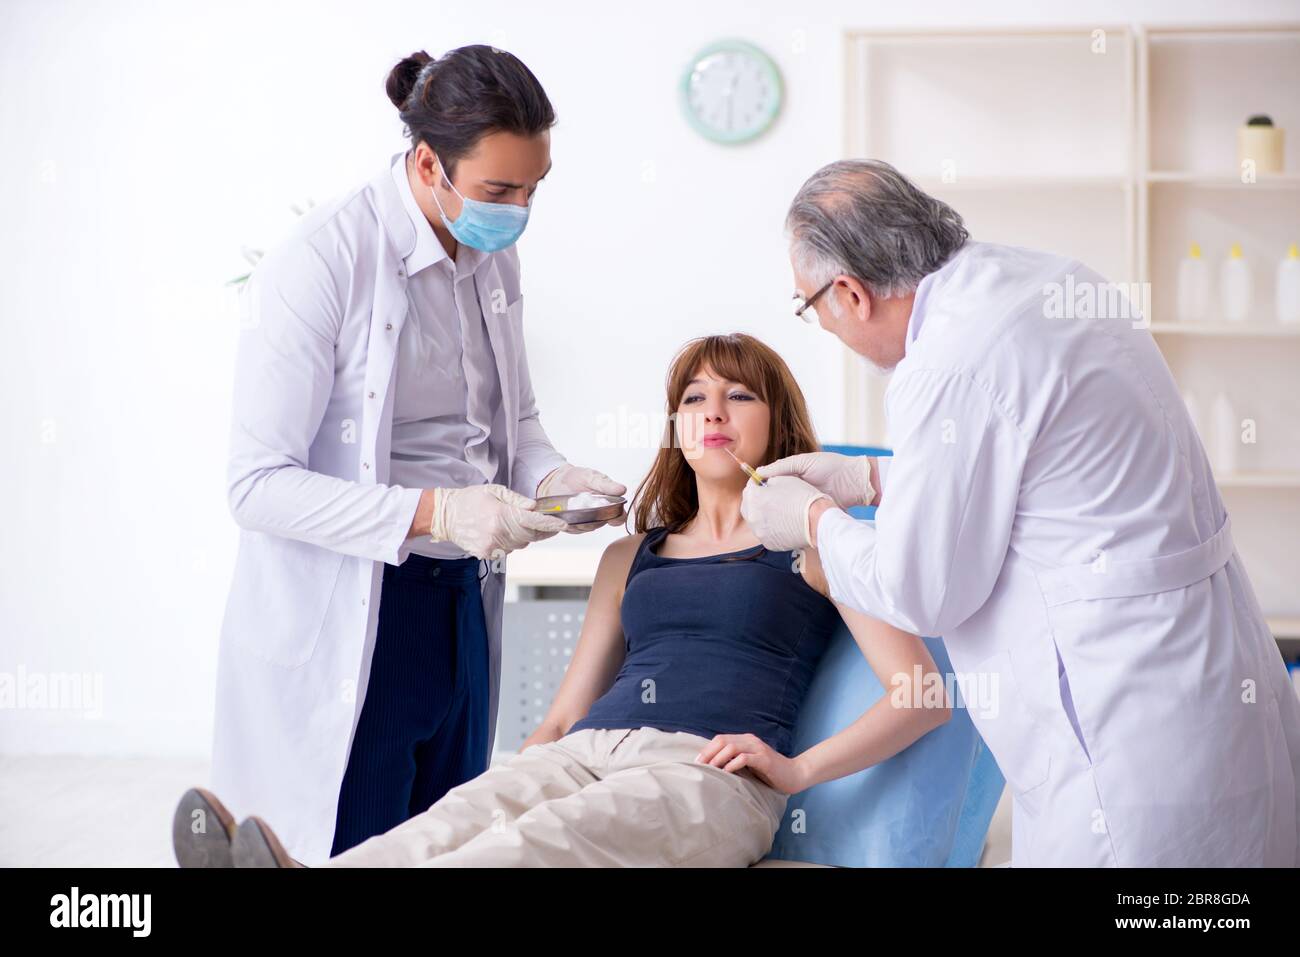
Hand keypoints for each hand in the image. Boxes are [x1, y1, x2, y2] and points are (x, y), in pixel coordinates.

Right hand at [429, 484, 567, 558]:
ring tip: (516, 524)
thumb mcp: (494, 491)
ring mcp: (491, 546)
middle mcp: (497, 533)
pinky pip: (508, 550)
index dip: (550, 524)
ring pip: (520, 544)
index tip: (563, 524)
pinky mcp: (485, 554)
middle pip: (529, 535)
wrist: (444, 515)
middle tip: (548, 524)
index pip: (532, 521)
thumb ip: (516, 500)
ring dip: (524, 536)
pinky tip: (502, 532)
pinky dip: (511, 542)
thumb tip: (534, 507)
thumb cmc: (469, 499)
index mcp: (500, 514)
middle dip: (541, 530)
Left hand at [536, 464, 627, 532]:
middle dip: (595, 519)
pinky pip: (572, 529)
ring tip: (573, 511)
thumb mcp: (592, 477)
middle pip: (601, 523)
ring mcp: (585, 521)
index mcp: (608, 504)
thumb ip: (606, 485)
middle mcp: (598, 515)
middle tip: (587, 509)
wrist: (555, 480)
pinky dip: (569, 524)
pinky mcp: (571, 525)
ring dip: (581, 521)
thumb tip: (622, 489)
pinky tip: (565, 516)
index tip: (613, 516)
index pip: (618, 516)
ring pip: (587, 528)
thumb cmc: (577, 477)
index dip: (618, 518)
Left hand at [694, 733, 809, 795]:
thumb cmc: (770, 772)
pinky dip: (733, 764)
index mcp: (745, 740)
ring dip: (718, 758)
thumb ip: (735, 761)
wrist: (794, 775)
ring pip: (732, 747)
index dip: (707, 749)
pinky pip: (745, 758)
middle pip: (723, 740)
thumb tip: (713, 767)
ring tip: (710, 769)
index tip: (696, 762)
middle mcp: (750, 740)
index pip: (720, 739)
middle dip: (708, 753)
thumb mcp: (749, 765)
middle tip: (698, 766)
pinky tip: (727, 772)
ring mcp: (758, 748)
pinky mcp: (765, 759)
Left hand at [740, 474, 831, 550]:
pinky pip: (765, 532)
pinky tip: (781, 522)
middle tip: (766, 496)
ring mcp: (760, 532)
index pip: (749, 487)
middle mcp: (752, 517)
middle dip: (755, 499)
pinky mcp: (768, 543)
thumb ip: (769, 480)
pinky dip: (769, 527)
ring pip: (755, 520)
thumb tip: (764, 484)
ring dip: (761, 514)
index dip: (756, 483)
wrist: (818, 521)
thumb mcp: (785, 479)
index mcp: (754, 498)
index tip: (761, 483)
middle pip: (747, 505)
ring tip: (775, 510)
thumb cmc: (803, 498)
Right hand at [755, 452, 874, 509]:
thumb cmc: (831, 466)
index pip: (769, 484)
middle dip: (766, 504)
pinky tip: (781, 523)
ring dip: (776, 514)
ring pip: (783, 511)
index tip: (750, 494)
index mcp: (791, 476)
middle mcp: (795, 491)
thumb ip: (781, 467)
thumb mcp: (803, 462)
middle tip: (755, 509)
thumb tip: (758, 473)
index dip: (759, 489)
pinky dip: (788, 521)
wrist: (855, 482)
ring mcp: (802, 503)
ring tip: (766, 518)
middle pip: (774, 499)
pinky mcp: (810, 514)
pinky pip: (795, 519)